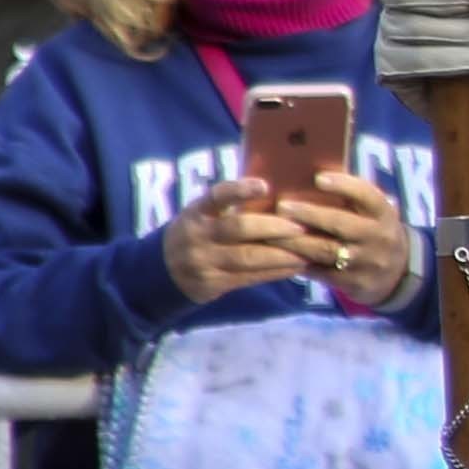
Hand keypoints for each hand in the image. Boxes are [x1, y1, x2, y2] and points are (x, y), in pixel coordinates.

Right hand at [164, 175, 337, 304]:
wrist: (160, 272)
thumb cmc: (196, 233)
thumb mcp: (201, 215)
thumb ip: (230, 206)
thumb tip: (278, 192)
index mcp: (197, 212)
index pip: (216, 196)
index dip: (239, 190)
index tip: (264, 185)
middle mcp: (198, 235)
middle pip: (239, 228)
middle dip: (274, 227)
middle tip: (302, 226)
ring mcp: (204, 261)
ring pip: (248, 257)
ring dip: (282, 254)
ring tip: (308, 250)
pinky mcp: (214, 283)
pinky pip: (250, 278)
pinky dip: (276, 272)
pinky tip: (297, 266)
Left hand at [286, 168, 419, 313]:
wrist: (398, 272)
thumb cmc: (373, 230)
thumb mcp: (373, 213)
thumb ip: (350, 198)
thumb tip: (308, 176)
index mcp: (384, 213)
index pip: (366, 195)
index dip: (343, 185)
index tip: (318, 178)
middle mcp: (378, 237)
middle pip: (341, 224)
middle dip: (310, 214)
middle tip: (282, 206)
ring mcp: (367, 261)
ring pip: (327, 250)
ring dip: (296, 241)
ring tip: (272, 233)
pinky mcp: (356, 282)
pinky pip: (323, 273)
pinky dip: (300, 263)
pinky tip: (280, 255)